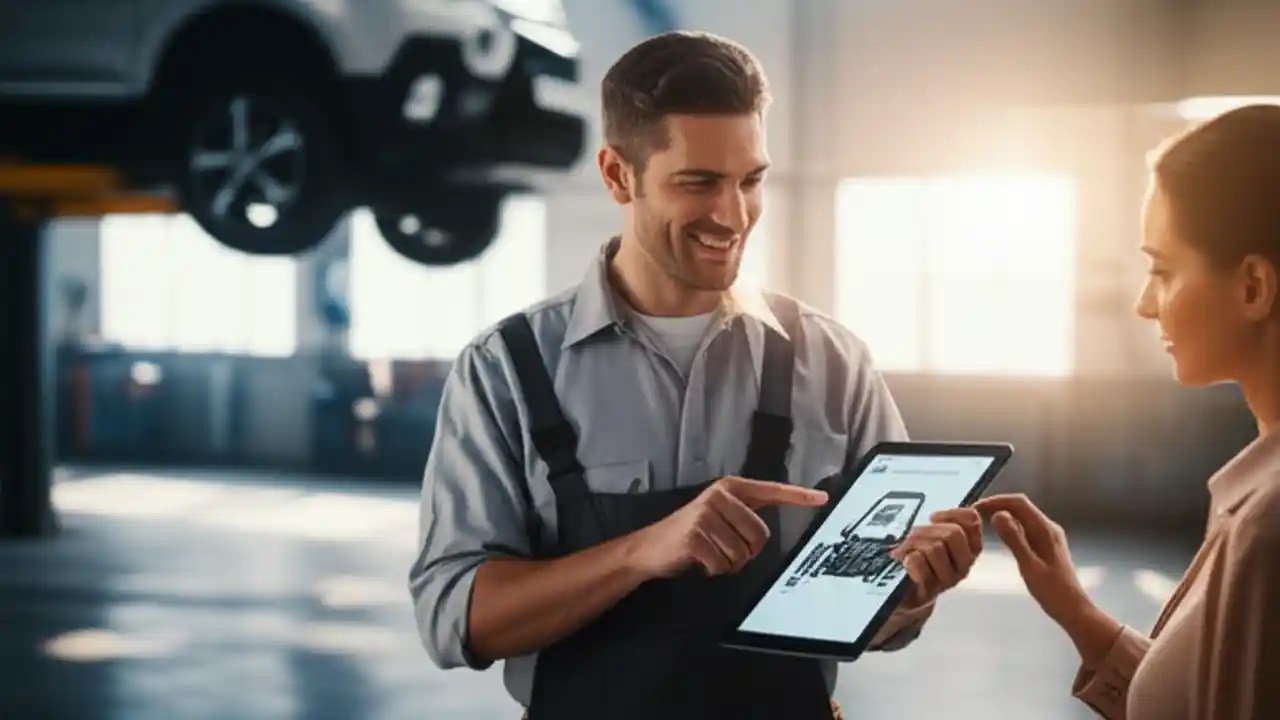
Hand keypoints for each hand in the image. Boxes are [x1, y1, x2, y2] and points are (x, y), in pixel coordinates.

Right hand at [630, 476, 827, 579]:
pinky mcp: (696, 535)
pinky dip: (714, 570)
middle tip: (725, 550)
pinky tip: (700, 561)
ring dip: (728, 563)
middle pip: (760, 535)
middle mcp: (719, 496)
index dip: (798, 496)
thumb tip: (769, 531)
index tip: (823, 498)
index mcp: (729, 488)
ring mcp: (706, 514)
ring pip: (742, 553)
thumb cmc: (690, 535)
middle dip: (747, 552)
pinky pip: (723, 564)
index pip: (771, 490)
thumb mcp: (718, 517)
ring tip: (709, 554)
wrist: (650, 547)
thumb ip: (744, 516)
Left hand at [888, 508, 982, 606]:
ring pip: (934, 548)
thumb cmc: (919, 558)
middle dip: (928, 530)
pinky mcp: (930, 590)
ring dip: (913, 544)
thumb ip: (945, 523)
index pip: (972, 521)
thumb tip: (951, 511)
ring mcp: (948, 579)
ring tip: (906, 551)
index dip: (950, 514)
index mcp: (970, 548)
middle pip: (953, 534)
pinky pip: (919, 562)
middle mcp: (964, 564)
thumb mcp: (934, 536)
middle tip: (915, 537)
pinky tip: (905, 562)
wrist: (903, 591)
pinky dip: (907, 558)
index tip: (934, 518)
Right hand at [974, 494, 1122, 664]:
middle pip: (1021, 507)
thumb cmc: (1052, 591)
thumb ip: (1014, 539)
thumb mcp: (1029, 566)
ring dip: (1004, 515)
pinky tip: (1001, 536)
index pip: (1019, 503)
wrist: (1073, 609)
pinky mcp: (1047, 545)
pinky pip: (1026, 527)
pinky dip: (1010, 526)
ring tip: (983, 522)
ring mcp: (1049, 536)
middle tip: (975, 515)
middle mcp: (1049, 528)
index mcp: (1045, 530)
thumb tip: (997, 515)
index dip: (996, 501)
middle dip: (998, 506)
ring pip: (1023, 517)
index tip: (976, 508)